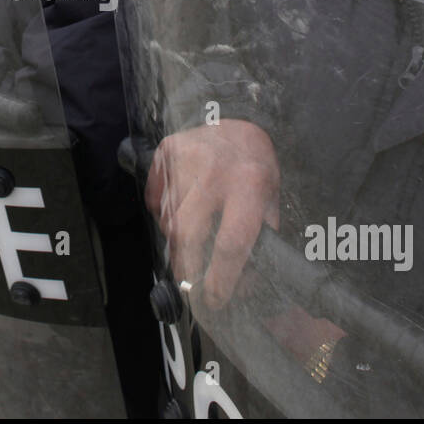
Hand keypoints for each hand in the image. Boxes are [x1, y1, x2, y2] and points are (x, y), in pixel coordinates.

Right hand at [146, 119, 282, 308]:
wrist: (239, 124)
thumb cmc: (257, 171)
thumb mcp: (269, 204)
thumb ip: (258, 244)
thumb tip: (242, 288)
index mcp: (250, 184)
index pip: (231, 243)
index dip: (221, 278)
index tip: (215, 299)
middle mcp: (216, 169)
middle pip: (188, 233)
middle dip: (186, 268)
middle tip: (190, 284)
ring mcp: (187, 157)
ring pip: (168, 219)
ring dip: (176, 241)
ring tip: (190, 242)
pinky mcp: (166, 151)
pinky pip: (155, 199)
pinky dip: (163, 215)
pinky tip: (180, 211)